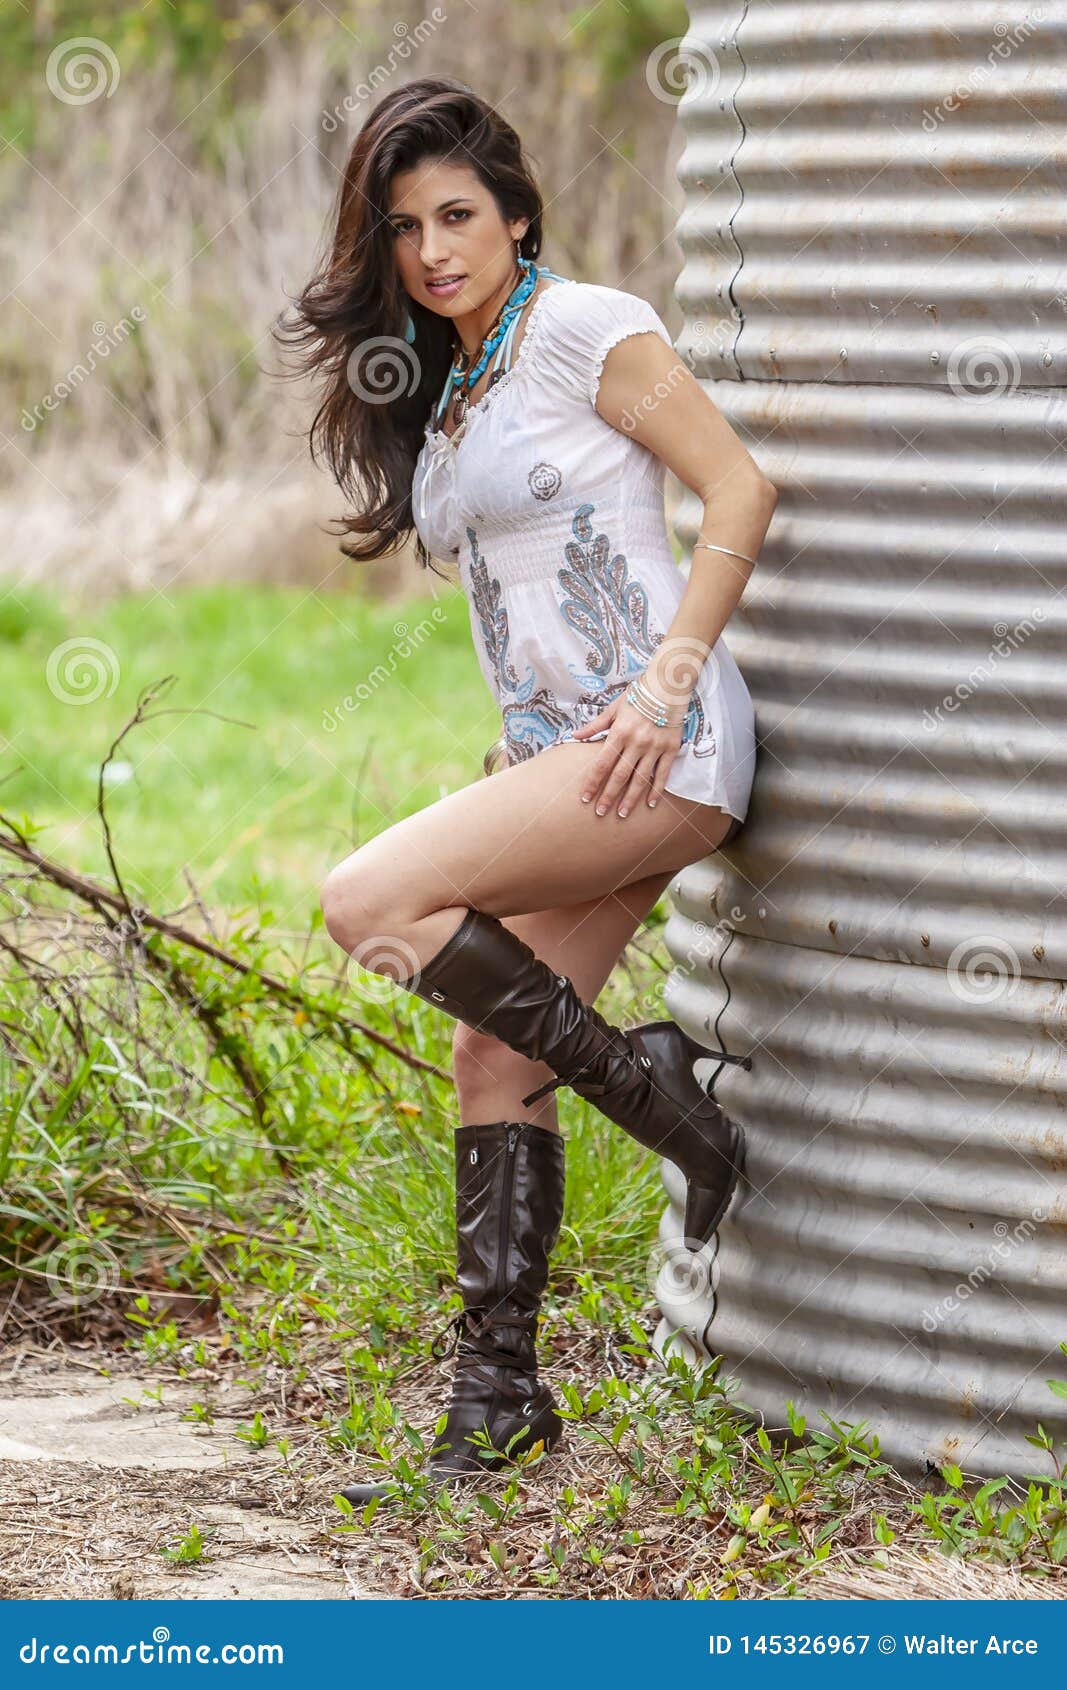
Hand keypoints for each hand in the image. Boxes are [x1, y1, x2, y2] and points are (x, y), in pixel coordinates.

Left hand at [572, 692, 684, 816]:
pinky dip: (657, 790)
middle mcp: (636, 742)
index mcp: (619, 732)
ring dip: (630, 798)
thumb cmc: (638, 694)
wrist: (668, 684)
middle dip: (609, 796)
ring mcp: (655, 747)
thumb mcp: (614, 707)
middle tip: (600, 813)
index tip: (585, 798)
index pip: (602, 763)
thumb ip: (596, 725)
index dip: (593, 782)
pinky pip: (662, 773)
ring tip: (623, 814)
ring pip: (640, 778)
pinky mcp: (670, 748)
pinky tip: (650, 804)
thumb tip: (575, 736)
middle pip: (619, 775)